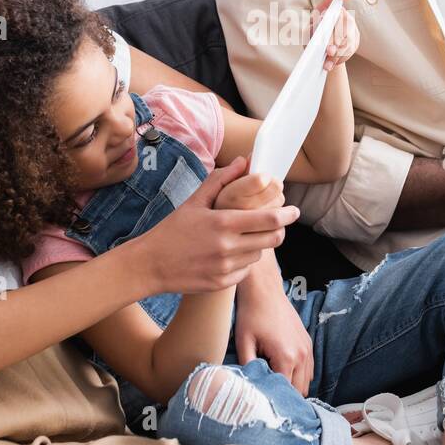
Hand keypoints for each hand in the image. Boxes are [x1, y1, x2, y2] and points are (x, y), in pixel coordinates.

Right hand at [129, 156, 298, 294]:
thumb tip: (244, 161)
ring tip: (246, 236)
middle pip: (272, 239)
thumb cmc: (173, 229)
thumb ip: (221, 180)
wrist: (150, 264)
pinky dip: (245, 260)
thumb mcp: (195, 201)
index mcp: (223, 223)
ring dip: (259, 244)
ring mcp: (226, 268)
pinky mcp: (222, 284)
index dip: (287, 214)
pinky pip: (246, 270)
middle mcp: (227, 247)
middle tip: (278, 223)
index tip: (294, 210)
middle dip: (279, 229)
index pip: (269, 219)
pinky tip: (232, 253)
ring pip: (259, 254)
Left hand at [234, 284, 314, 395]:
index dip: (273, 398)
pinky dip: (299, 375)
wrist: (264, 290)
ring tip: (274, 383)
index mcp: (286, 357)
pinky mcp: (307, 343)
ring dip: (293, 385)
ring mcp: (307, 349)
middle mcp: (302, 355)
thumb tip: (248, 386)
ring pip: (306, 382)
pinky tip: (283, 372)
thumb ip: (247, 367)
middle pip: (299, 390)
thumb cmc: (252, 314)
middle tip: (267, 394)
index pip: (285, 392)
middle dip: (284, 395)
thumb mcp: (244, 342)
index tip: (261, 399)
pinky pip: (309, 369)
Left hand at [313, 0, 359, 71]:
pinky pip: (350, 49)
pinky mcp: (355, 40)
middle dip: (336, 37)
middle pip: (344, 21)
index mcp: (326, 9)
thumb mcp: (306, 34)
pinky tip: (330, 65)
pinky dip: (340, 58)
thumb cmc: (310, 40)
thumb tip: (320, 23)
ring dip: (338, 52)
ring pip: (349, 38)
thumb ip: (311, 28)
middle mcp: (341, 15)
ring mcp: (351, 27)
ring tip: (326, 64)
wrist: (319, 55)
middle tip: (328, 51)